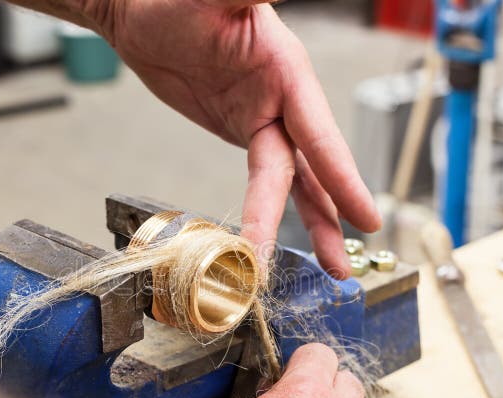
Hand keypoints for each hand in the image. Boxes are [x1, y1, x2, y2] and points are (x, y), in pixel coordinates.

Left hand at [103, 1, 380, 277]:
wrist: (139, 14)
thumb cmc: (173, 1)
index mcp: (286, 71)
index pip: (319, 133)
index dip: (342, 177)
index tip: (363, 217)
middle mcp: (284, 100)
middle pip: (309, 168)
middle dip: (326, 217)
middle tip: (341, 265)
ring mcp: (263, 119)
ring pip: (293, 180)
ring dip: (311, 223)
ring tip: (330, 265)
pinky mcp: (243, 132)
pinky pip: (262, 178)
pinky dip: (269, 208)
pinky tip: (275, 233)